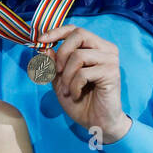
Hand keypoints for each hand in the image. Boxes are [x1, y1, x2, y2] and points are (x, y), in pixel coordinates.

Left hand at [35, 24, 130, 142]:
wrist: (97, 123)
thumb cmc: (81, 101)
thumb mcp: (60, 80)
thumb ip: (53, 64)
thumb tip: (44, 48)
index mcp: (95, 47)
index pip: (76, 29)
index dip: (57, 32)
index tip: (41, 40)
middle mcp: (106, 49)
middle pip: (79, 34)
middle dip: (62, 53)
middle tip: (57, 72)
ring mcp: (110, 60)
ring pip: (79, 55)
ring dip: (66, 76)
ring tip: (66, 90)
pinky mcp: (111, 72)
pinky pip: (83, 73)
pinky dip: (74, 86)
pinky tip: (76, 94)